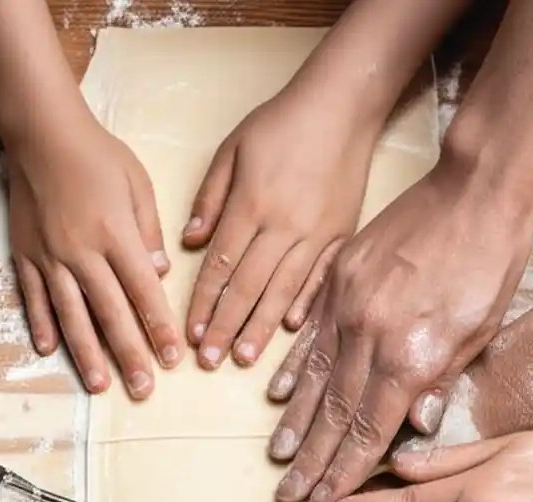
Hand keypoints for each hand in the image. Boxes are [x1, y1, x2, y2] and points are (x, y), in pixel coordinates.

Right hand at [8, 119, 181, 397]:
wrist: (42, 133)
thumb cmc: (97, 155)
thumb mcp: (138, 184)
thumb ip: (149, 232)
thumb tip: (160, 274)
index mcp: (115, 234)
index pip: (143, 291)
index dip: (158, 328)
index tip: (173, 359)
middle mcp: (81, 251)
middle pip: (109, 313)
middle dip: (129, 354)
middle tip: (142, 390)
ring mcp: (49, 256)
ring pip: (70, 314)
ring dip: (86, 353)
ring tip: (99, 385)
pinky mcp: (25, 254)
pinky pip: (34, 296)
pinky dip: (40, 324)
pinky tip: (48, 350)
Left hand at [183, 86, 381, 368]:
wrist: (342, 106)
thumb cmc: (280, 122)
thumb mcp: (231, 149)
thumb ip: (210, 198)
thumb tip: (190, 242)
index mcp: (252, 205)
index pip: (221, 266)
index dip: (204, 303)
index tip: (190, 333)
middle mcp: (284, 226)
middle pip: (249, 288)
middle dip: (226, 327)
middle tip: (209, 362)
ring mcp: (318, 234)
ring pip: (284, 291)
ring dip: (260, 328)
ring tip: (243, 359)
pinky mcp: (342, 234)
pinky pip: (321, 278)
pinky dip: (305, 305)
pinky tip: (290, 330)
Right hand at [268, 161, 532, 501]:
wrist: (474, 190)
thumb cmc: (490, 262)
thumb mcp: (481, 331)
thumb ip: (441, 381)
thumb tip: (413, 431)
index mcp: (411, 357)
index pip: (370, 430)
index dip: (345, 470)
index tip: (325, 501)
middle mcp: (370, 336)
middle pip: (334, 412)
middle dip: (311, 460)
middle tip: (289, 495)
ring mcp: (347, 304)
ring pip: (312, 376)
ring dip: (294, 422)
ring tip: (277, 456)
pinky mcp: (337, 276)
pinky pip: (307, 333)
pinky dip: (290, 367)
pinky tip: (277, 393)